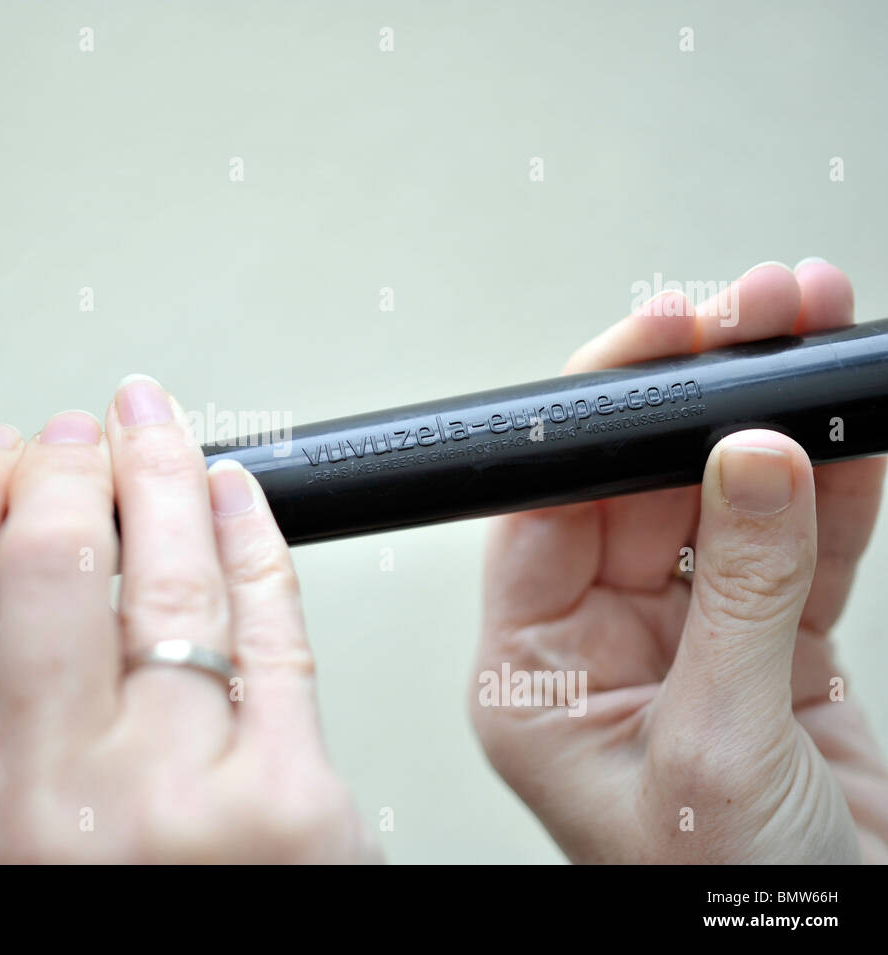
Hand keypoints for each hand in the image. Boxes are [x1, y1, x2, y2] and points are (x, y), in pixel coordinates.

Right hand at [0, 376, 378, 862]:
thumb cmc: (101, 932)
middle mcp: (62, 800)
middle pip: (51, 560)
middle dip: (64, 463)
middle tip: (76, 435)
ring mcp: (183, 794)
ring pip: (169, 572)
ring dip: (163, 471)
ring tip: (155, 432)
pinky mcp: (295, 801)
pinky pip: (273, 627)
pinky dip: (257, 538)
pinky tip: (240, 497)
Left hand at [471, 260, 887, 862]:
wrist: (840, 953)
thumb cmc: (724, 903)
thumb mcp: (717, 748)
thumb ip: (741, 597)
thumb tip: (749, 461)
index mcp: (534, 677)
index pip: (547, 510)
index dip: (599, 416)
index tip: (655, 340)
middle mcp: (600, 653)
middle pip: (638, 491)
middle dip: (693, 397)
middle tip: (752, 314)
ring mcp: (688, 648)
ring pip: (722, 507)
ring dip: (766, 420)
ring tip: (807, 331)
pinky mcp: (774, 657)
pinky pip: (799, 552)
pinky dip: (832, 489)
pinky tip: (846, 423)